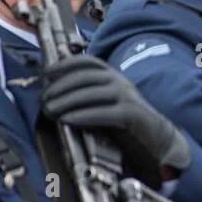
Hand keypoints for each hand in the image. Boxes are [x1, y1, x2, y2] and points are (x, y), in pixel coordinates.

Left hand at [41, 54, 190, 185]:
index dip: (66, 64)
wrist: (158, 139)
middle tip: (44, 99)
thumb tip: (55, 93)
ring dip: (67, 100)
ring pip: (92, 92)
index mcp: (113, 77)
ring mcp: (127, 97)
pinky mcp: (132, 114)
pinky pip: (104, 112)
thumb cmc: (126, 123)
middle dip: (60, 86)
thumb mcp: (105, 104)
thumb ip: (87, 96)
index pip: (88, 62)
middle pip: (85, 76)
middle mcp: (120, 82)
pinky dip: (83, 115)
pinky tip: (68, 120)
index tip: (46, 72)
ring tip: (50, 110)